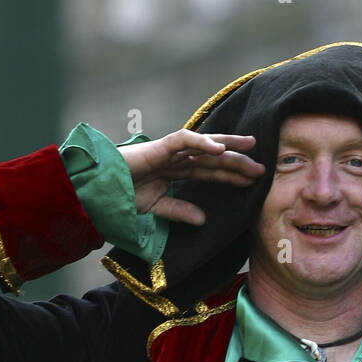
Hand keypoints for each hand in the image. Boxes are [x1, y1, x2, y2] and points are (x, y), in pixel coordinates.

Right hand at [120, 130, 264, 224]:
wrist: (99, 188)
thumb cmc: (123, 194)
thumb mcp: (157, 208)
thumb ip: (180, 211)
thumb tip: (203, 220)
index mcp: (176, 170)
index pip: (210, 170)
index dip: (231, 174)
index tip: (253, 181)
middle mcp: (176, 157)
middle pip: (213, 157)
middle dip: (237, 160)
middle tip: (262, 166)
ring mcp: (169, 150)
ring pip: (204, 144)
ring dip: (227, 146)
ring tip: (250, 146)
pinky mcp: (159, 147)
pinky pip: (184, 141)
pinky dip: (202, 142)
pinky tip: (220, 149)